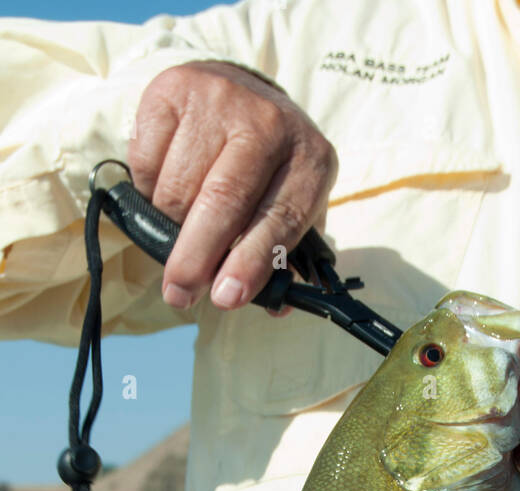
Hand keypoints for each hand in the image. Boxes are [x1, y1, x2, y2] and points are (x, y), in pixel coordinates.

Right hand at [129, 60, 337, 312]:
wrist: (238, 91)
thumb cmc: (267, 169)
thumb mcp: (291, 204)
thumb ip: (284, 257)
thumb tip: (275, 308)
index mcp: (310, 160)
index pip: (280, 219)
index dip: (251, 262)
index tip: (226, 298)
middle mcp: (268, 123)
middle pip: (224, 201)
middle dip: (196, 257)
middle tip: (179, 294)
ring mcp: (219, 99)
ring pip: (178, 187)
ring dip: (169, 225)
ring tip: (177, 232)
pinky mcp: (174, 89)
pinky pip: (147, 161)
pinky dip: (149, 190)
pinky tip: (165, 188)